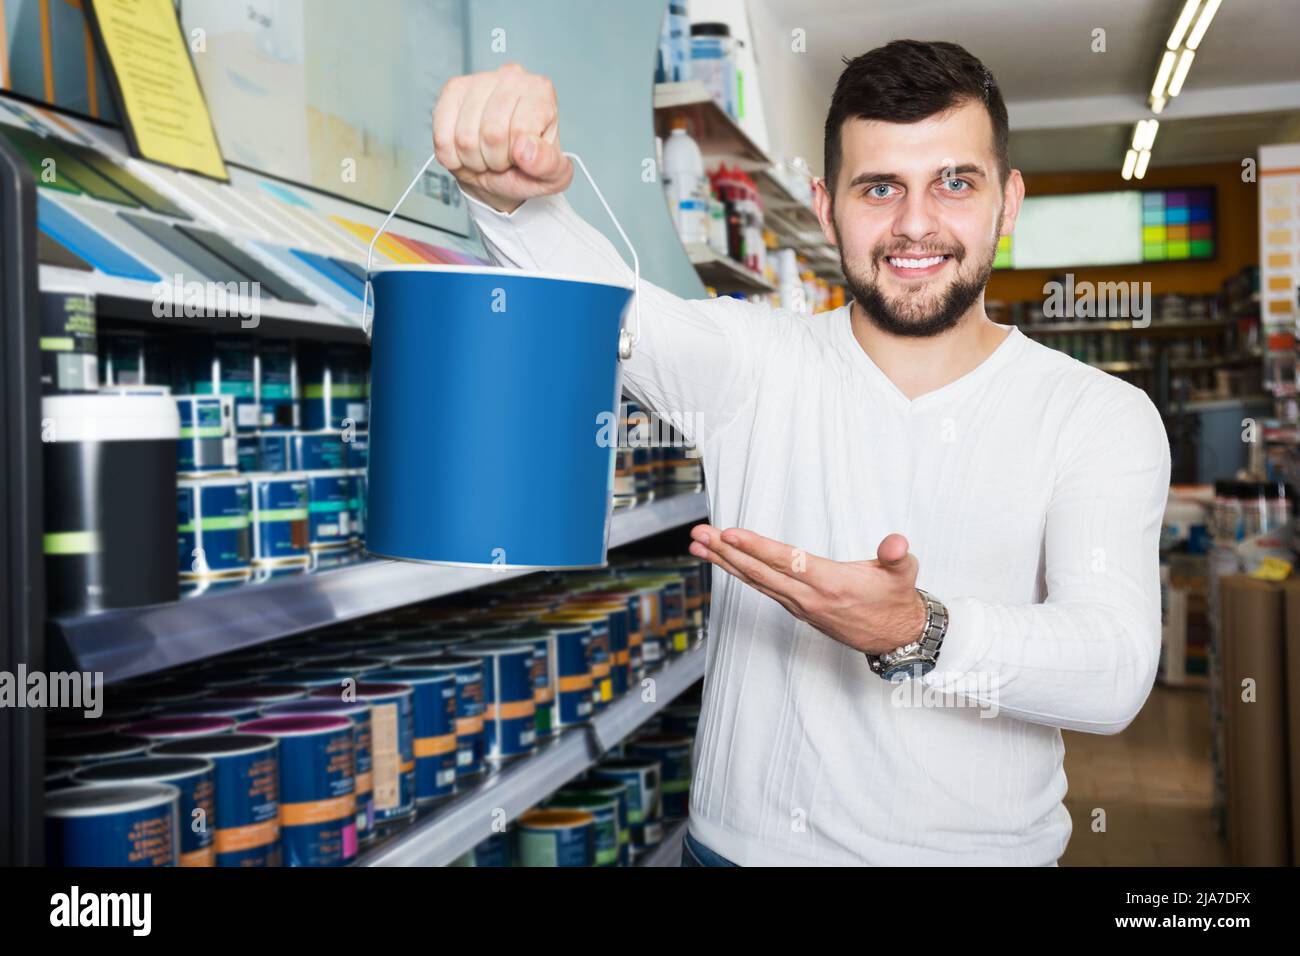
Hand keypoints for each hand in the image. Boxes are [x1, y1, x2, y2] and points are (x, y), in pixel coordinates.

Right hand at [433, 63, 572, 213]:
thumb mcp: (552, 176)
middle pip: (492, 133)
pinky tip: (465, 152)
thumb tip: (524, 150)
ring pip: (465, 137)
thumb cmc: (528, 167)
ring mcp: (478, 80)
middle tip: (502, 159)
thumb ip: (549, 166)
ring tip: (486, 155)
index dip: (517, 156)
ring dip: (473, 160)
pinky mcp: (452, 91)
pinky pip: (442, 137)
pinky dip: (452, 157)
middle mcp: (511, 77)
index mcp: (540, 92)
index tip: (521, 156)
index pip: (521, 131)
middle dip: (495, 160)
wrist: (499, 170)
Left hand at [688, 525, 926, 655]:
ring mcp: (800, 606)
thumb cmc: (896, 598)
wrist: (895, 637)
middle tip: (697, 534)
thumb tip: (896, 543)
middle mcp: (810, 597)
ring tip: (698, 545)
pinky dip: (739, 574)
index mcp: (832, 583)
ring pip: (756, 581)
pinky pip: (762, 588)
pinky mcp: (797, 609)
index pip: (787, 561)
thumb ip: (898, 556)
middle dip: (726, 552)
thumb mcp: (904, 574)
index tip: (729, 534)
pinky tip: (723, 561)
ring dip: (725, 562)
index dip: (756, 547)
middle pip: (760, 572)